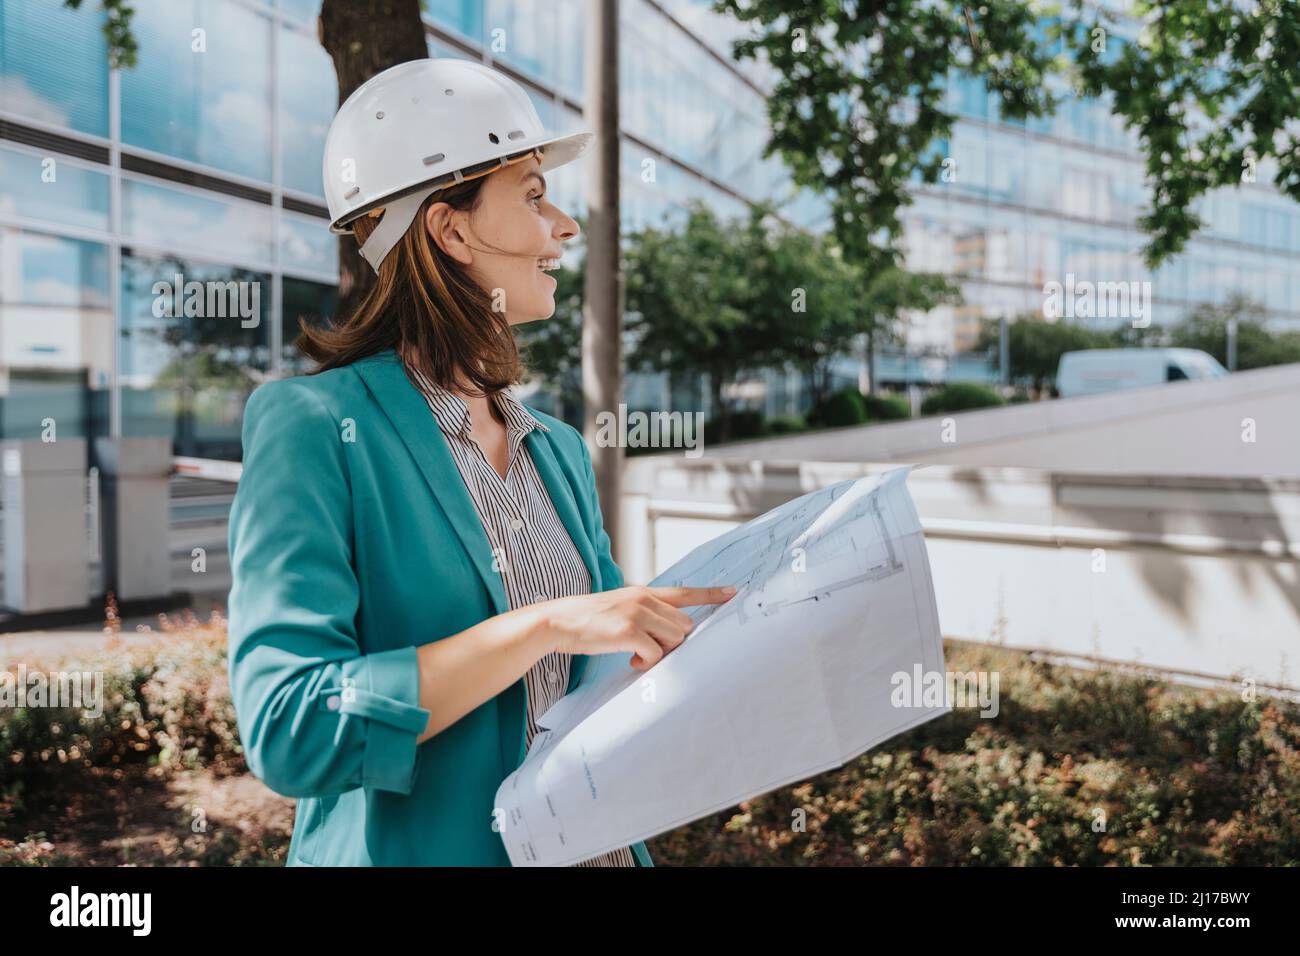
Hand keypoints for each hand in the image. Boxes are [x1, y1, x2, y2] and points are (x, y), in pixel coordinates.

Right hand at [536, 585, 736, 670]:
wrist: (558, 621)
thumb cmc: (589, 621)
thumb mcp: (620, 608)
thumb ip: (645, 614)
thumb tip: (669, 635)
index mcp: (644, 592)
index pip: (685, 592)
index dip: (711, 594)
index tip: (733, 592)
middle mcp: (644, 599)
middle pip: (684, 625)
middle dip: (673, 642)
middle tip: (649, 650)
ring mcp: (637, 614)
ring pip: (675, 638)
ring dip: (661, 653)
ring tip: (637, 655)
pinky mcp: (628, 631)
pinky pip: (655, 654)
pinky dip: (646, 663)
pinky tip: (631, 662)